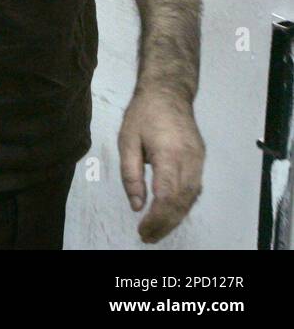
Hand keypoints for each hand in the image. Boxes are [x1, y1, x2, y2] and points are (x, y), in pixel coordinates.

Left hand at [118, 89, 204, 242]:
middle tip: (147, 236)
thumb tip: (137, 205)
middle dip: (165, 223)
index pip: (167, 196)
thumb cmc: (143, 114)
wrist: (168, 92)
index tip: (143, 229)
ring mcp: (199, 160)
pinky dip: (183, 205)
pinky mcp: (201, 160)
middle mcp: (190, 160)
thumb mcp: (127, 140)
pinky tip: (170, 212)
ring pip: (191, 198)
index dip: (157, 218)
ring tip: (157, 230)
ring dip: (175, 217)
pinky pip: (195, 189)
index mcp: (169, 154)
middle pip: (182, 202)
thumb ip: (131, 174)